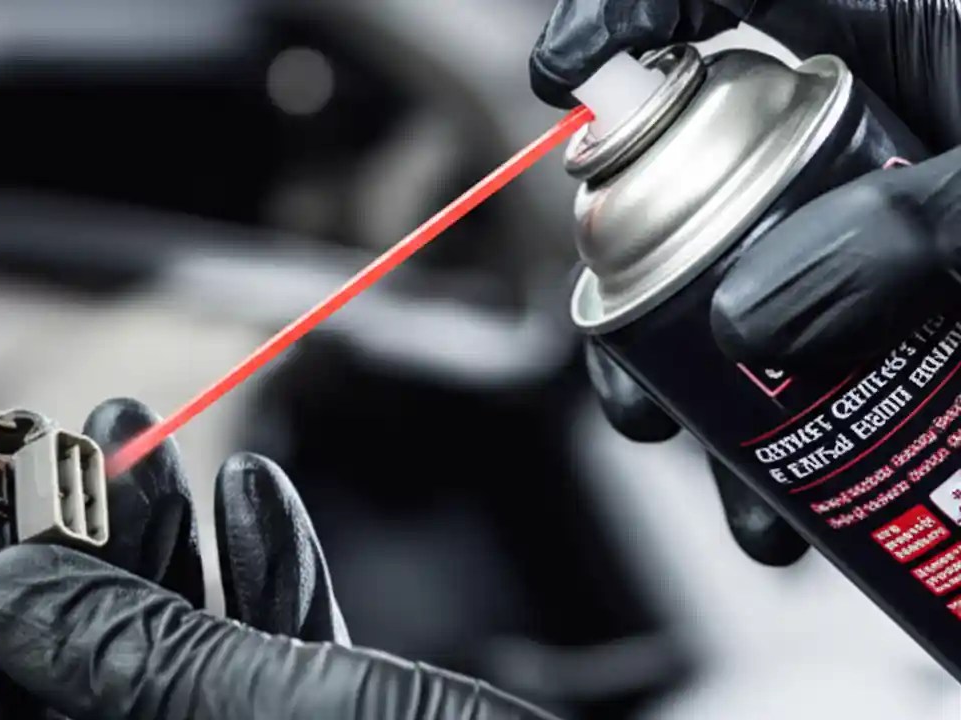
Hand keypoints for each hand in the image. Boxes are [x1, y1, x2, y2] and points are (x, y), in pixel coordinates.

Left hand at [0, 398, 562, 719]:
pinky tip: (259, 494)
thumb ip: (141, 658)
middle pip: (87, 674)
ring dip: (170, 542)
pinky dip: (264, 575)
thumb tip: (14, 587)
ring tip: (151, 441)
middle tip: (69, 446)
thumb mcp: (295, 712)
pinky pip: (276, 664)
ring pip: (184, 657)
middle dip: (80, 552)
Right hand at [541, 0, 960, 566]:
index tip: (564, 89)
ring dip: (733, 397)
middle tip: (639, 380)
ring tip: (748, 500)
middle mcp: (883, 102)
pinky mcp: (930, 274)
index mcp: (895, 11)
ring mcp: (902, 195)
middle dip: (650, 295)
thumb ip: (909, 233)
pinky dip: (820, 416)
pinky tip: (825, 490)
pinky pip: (842, 336)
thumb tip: (757, 316)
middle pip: (705, 174)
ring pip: (764, 278)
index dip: (619, 19)